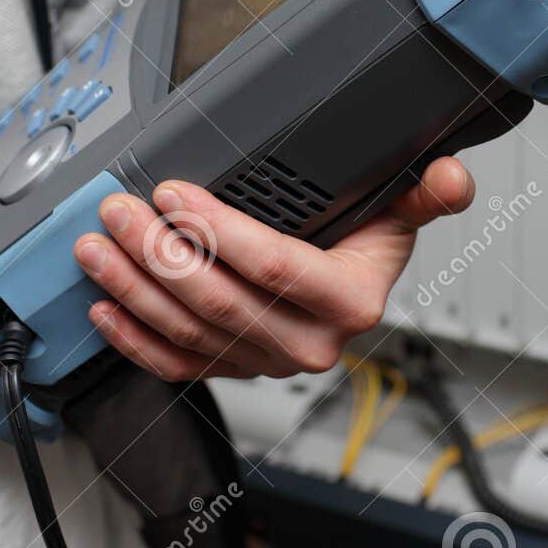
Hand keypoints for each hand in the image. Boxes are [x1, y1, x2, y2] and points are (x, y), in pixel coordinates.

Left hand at [71, 158, 474, 380]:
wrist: (352, 295)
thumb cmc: (366, 246)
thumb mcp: (400, 212)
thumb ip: (425, 193)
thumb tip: (450, 176)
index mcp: (350, 303)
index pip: (276, 266)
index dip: (219, 230)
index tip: (176, 193)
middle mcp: (309, 343)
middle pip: (222, 302)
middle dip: (160, 254)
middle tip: (122, 211)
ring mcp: (266, 362)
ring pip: (190, 332)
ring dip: (133, 289)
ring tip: (98, 246)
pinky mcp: (234, 371)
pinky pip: (177, 365)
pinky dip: (134, 339)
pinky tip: (104, 306)